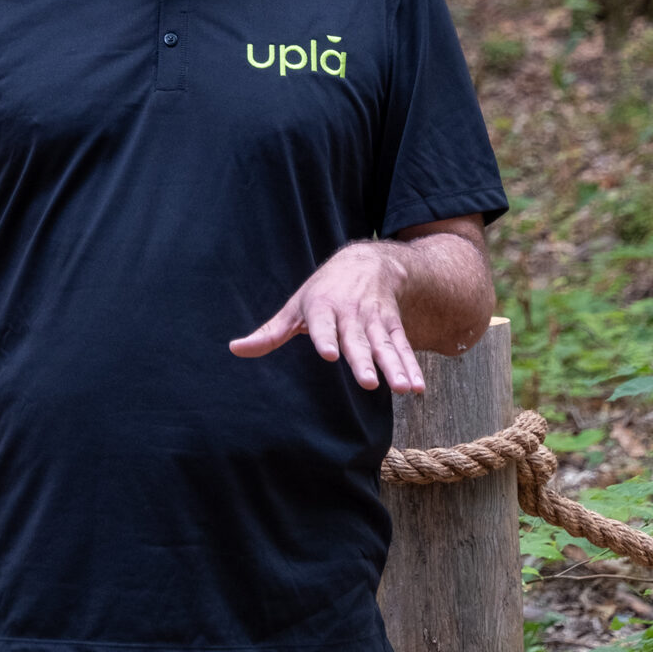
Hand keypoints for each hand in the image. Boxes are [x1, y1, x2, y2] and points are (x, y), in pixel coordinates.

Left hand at [229, 243, 425, 394]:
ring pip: (385, 344)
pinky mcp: (393, 325)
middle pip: (357, 339)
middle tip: (369, 382)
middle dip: (363, 360)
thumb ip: (269, 333)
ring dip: (395, 366)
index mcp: (322, 307)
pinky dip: (411, 365)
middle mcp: (350, 313)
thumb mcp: (294, 307)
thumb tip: (234, 349)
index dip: (325, 338)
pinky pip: (403, 346)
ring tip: (403, 388)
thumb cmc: (322, 292)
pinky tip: (417, 387)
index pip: (323, 324)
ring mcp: (374, 319)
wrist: (366, 262)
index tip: (329, 354)